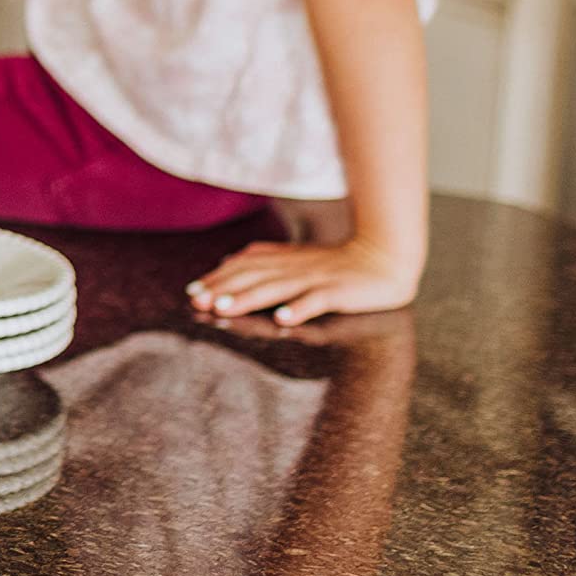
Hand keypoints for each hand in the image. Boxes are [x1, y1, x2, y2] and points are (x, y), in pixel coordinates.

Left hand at [187, 235, 424, 326]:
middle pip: (253, 278)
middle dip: (223, 289)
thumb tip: (228, 261)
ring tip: (224, 308)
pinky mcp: (337, 292)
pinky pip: (316, 301)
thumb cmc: (336, 262)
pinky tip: (282, 319)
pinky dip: (299, 309)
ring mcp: (315, 279)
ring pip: (276, 288)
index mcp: (283, 259)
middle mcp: (294, 268)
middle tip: (198, 302)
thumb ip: (265, 259)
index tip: (192, 291)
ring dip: (248, 298)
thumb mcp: (296, 258)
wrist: (383, 256)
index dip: (217, 278)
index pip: (243, 267)